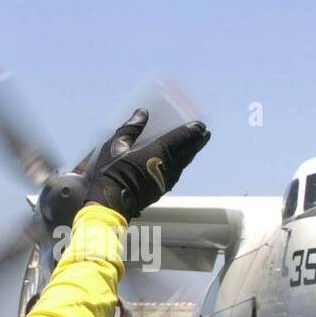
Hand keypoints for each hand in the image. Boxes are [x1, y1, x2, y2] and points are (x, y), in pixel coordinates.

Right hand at [84, 109, 208, 219]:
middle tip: (204, 134)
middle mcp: (166, 166)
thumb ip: (131, 128)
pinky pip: (176, 174)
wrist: (110, 203)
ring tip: (195, 146)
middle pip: (186, 152)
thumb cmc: (111, 172)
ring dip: (190, 154)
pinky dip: (181, 166)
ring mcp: (165, 180)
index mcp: (156, 152)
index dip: (191, 131)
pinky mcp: (160, 191)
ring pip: (183, 164)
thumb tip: (142, 113)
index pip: (180, 139)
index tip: (200, 125)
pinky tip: (179, 164)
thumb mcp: (116, 146)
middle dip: (197, 142)